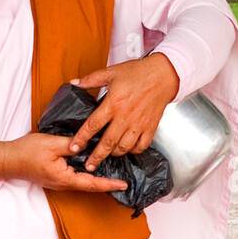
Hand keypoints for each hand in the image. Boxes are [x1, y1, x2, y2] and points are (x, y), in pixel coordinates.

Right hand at [0, 132, 128, 192]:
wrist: (8, 160)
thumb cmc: (26, 152)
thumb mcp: (51, 143)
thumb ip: (72, 144)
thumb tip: (88, 143)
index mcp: (64, 177)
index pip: (91, 183)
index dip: (108, 184)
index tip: (123, 185)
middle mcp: (63, 184)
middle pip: (89, 186)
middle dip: (107, 184)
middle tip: (123, 181)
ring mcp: (58, 182)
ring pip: (83, 183)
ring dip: (98, 180)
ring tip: (113, 174)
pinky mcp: (55, 177)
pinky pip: (75, 179)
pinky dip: (87, 176)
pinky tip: (93, 168)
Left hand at [66, 54, 179, 170]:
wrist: (164, 74)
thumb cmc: (138, 72)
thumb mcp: (111, 72)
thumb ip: (91, 79)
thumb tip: (73, 84)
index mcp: (113, 104)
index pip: (93, 125)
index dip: (81, 138)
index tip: (73, 148)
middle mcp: (125, 117)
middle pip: (107, 143)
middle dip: (96, 157)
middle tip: (88, 166)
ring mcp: (139, 124)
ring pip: (124, 147)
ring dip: (114, 154)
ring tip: (107, 155)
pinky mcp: (150, 127)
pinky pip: (141, 146)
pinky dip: (133, 151)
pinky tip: (127, 149)